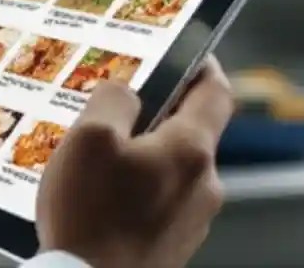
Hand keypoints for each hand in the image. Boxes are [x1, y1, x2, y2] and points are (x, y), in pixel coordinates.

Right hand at [37, 57, 234, 267]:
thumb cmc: (89, 217)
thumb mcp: (88, 138)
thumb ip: (113, 100)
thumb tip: (126, 92)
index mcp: (190, 151)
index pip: (216, 92)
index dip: (202, 66)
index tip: (186, 54)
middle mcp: (203, 186)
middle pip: (189, 133)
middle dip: (156, 119)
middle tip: (115, 114)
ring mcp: (192, 222)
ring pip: (173, 171)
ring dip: (144, 159)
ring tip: (97, 165)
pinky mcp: (174, 248)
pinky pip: (161, 204)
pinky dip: (138, 193)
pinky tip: (101, 202)